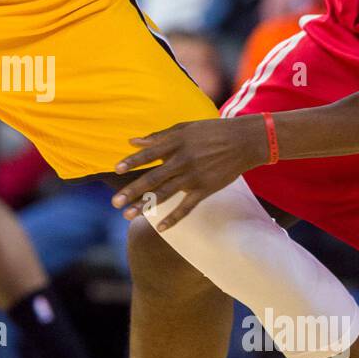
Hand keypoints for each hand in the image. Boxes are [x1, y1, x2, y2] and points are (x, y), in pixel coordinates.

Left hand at [111, 116, 267, 229]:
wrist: (244, 141)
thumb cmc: (211, 131)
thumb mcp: (184, 128)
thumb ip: (158, 137)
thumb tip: (132, 141)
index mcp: (176, 143)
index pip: (149, 154)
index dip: (133, 162)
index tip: (116, 170)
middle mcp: (183, 160)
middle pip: (153, 177)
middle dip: (133, 190)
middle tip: (114, 202)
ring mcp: (194, 176)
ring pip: (165, 194)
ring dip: (145, 206)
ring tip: (127, 215)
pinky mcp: (205, 189)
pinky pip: (187, 207)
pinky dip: (174, 218)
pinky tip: (161, 228)